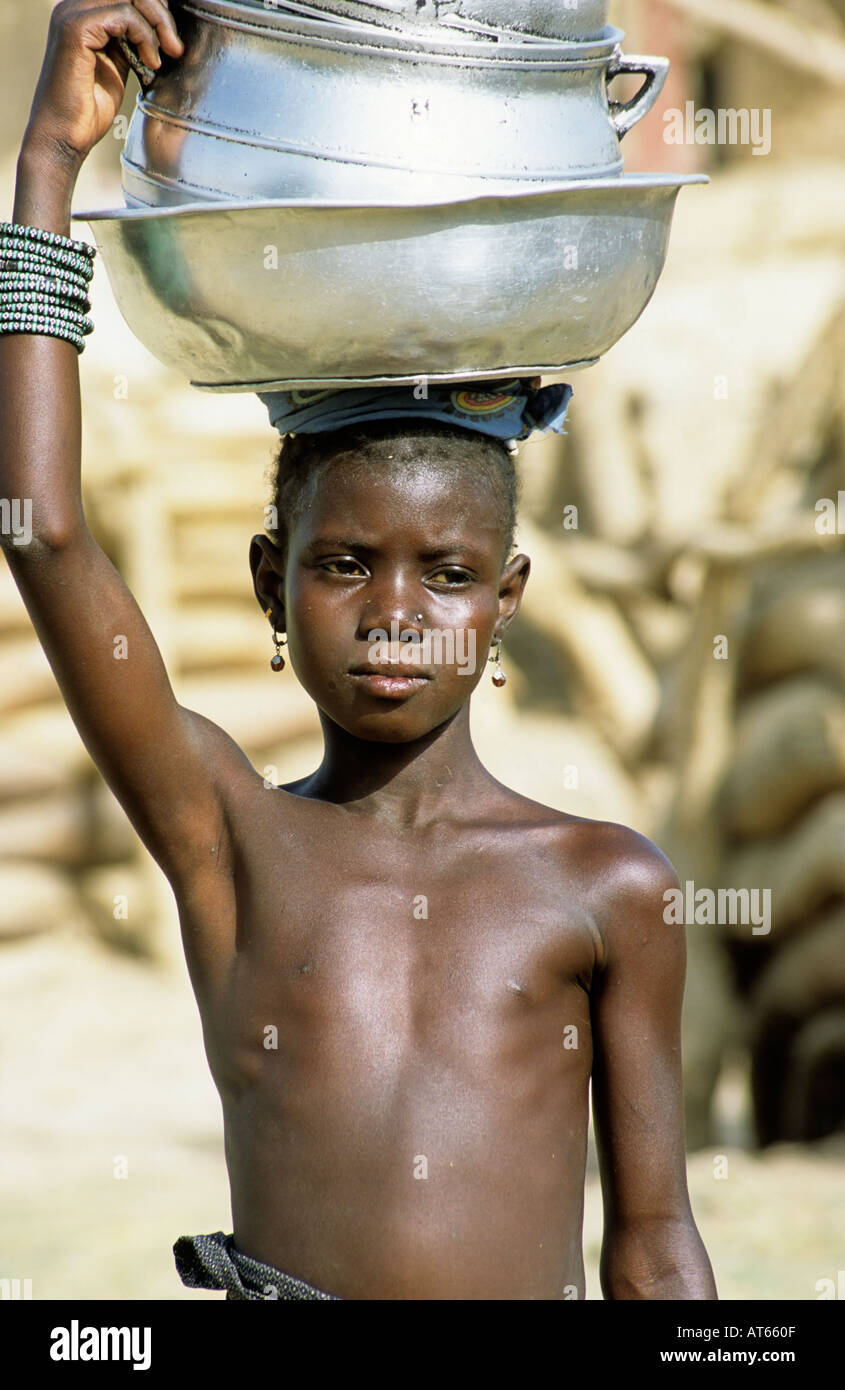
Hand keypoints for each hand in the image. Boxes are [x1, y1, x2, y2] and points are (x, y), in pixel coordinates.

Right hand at [22, 0, 183, 172]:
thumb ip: (132, 40)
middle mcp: (74, 7)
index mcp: (84, 13)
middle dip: (160, 14)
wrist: (64, 137)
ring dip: (157, 24)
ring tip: (162, 58)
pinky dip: (144, 36)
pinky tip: (149, 64)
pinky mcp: (75, 28)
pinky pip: (123, 14)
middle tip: (174, 48)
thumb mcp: (119, 65)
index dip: (156, 10)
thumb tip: (162, 27)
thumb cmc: (89, 110)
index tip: (172, 43)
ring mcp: (72, 14)